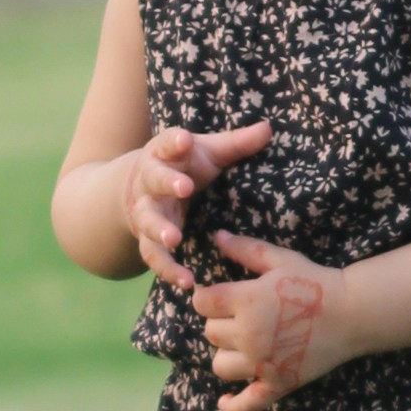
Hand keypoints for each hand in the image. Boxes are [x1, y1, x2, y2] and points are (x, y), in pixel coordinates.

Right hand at [120, 115, 270, 291]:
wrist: (141, 189)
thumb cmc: (183, 166)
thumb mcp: (208, 152)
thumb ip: (236, 144)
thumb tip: (268, 128)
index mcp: (164, 154)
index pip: (167, 143)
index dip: (175, 142)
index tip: (185, 140)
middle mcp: (149, 181)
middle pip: (154, 180)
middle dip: (167, 183)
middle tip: (184, 188)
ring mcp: (146, 211)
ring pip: (147, 220)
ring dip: (159, 230)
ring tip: (174, 240)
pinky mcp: (147, 239)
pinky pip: (153, 255)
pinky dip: (167, 269)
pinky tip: (186, 281)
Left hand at [199, 228, 339, 410]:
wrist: (352, 313)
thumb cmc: (315, 282)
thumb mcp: (280, 260)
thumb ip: (245, 249)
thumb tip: (215, 235)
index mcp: (246, 301)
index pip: (202, 302)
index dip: (207, 297)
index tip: (218, 295)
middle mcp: (248, 335)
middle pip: (210, 333)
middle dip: (219, 322)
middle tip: (238, 316)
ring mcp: (262, 363)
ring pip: (220, 365)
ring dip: (226, 354)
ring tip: (241, 344)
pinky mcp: (277, 384)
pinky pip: (247, 403)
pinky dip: (233, 405)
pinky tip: (225, 402)